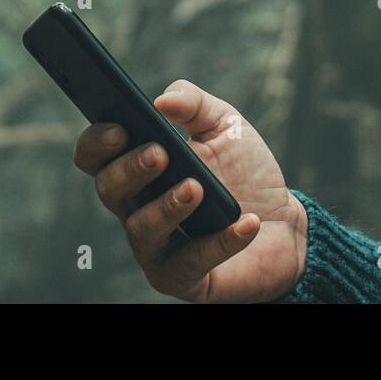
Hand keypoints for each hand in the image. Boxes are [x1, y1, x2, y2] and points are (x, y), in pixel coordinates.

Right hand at [73, 79, 307, 302]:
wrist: (285, 222)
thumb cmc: (245, 171)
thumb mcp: (224, 125)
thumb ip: (194, 103)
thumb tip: (162, 101)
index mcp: (138, 167)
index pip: (95, 156)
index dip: (97, 143)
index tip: (120, 128)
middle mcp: (138, 207)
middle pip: (109, 189)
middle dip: (130, 169)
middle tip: (161, 154)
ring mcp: (157, 247)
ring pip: (141, 230)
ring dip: (167, 207)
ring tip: (196, 188)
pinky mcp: (183, 278)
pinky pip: (190, 263)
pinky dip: (218, 242)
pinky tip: (244, 223)